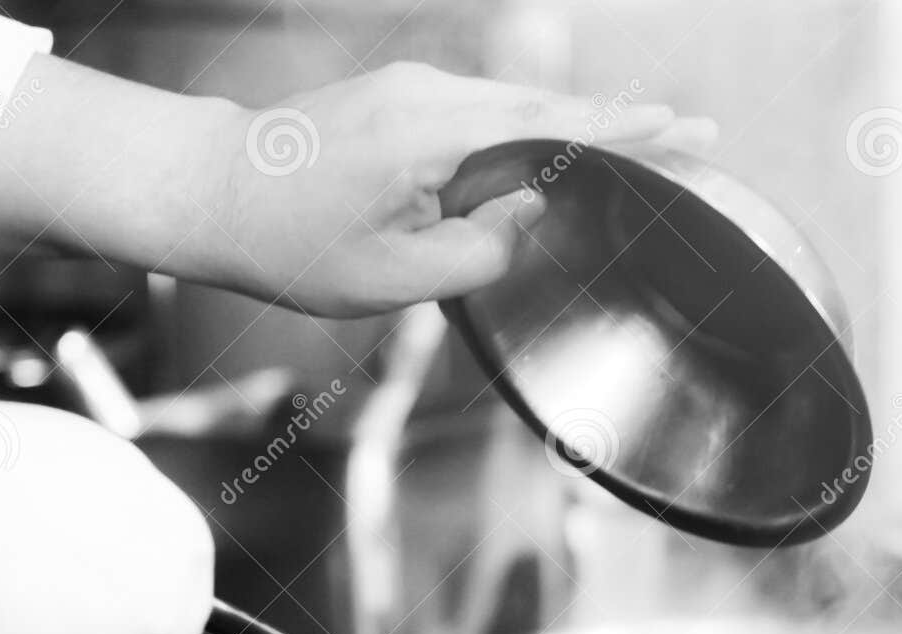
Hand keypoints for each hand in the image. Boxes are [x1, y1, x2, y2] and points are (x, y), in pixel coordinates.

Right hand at [0, 407, 212, 633]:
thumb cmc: (6, 464)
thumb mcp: (98, 463)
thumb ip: (132, 518)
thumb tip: (127, 541)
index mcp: (176, 559)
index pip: (184, 612)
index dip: (145, 594)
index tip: (110, 575)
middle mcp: (138, 622)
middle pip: (113, 633)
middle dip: (78, 607)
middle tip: (24, 554)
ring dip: (22, 620)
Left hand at [216, 62, 678, 315]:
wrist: (212, 190)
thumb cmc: (292, 245)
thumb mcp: (394, 278)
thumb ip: (480, 249)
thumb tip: (531, 209)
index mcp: (434, 133)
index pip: (554, 127)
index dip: (628, 133)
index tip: (689, 129)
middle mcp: (429, 92)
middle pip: (547, 107)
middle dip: (617, 126)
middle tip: (688, 137)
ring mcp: (412, 87)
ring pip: (511, 113)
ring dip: (562, 140)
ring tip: (614, 164)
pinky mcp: (398, 97)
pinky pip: (477, 117)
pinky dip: (517, 143)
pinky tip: (533, 175)